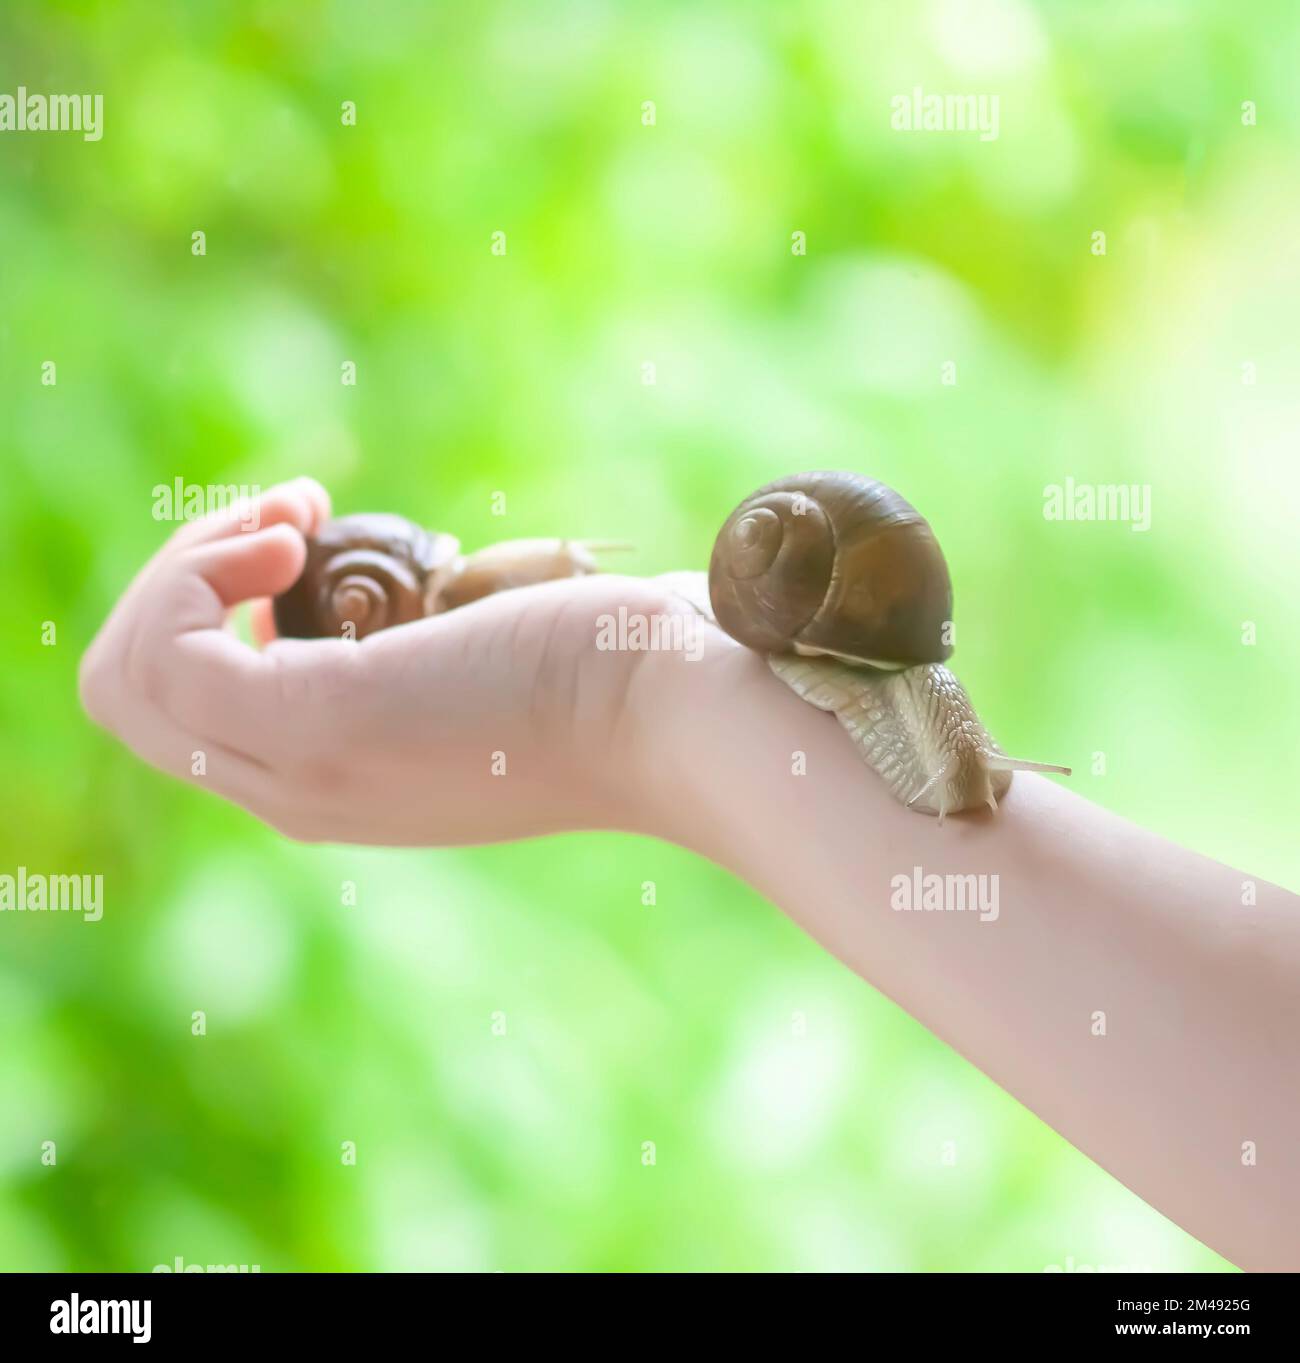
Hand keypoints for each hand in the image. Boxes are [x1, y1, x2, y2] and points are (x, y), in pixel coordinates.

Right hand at [77, 478, 700, 844]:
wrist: (681, 711)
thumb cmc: (611, 670)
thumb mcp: (483, 659)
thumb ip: (415, 646)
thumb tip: (383, 585)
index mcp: (336, 781)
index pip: (189, 714)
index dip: (212, 611)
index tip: (298, 540)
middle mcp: (303, 793)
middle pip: (136, 698)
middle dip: (177, 581)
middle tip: (283, 522)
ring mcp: (304, 766)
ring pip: (129, 678)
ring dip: (179, 569)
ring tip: (282, 522)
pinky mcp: (324, 720)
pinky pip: (167, 651)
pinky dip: (201, 567)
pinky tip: (293, 528)